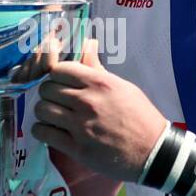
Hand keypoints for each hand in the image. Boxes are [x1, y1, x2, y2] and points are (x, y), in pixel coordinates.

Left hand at [30, 38, 168, 181]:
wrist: (153, 152)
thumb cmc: (140, 117)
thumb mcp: (123, 87)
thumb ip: (98, 69)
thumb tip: (87, 43)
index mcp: (100, 83)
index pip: (60, 70)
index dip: (57, 76)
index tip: (61, 84)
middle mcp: (88, 102)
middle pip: (47, 89)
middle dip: (49, 95)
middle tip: (57, 102)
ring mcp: (81, 126)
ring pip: (42, 110)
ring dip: (44, 113)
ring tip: (53, 118)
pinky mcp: (76, 148)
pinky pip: (43, 133)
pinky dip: (42, 131)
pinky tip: (52, 132)